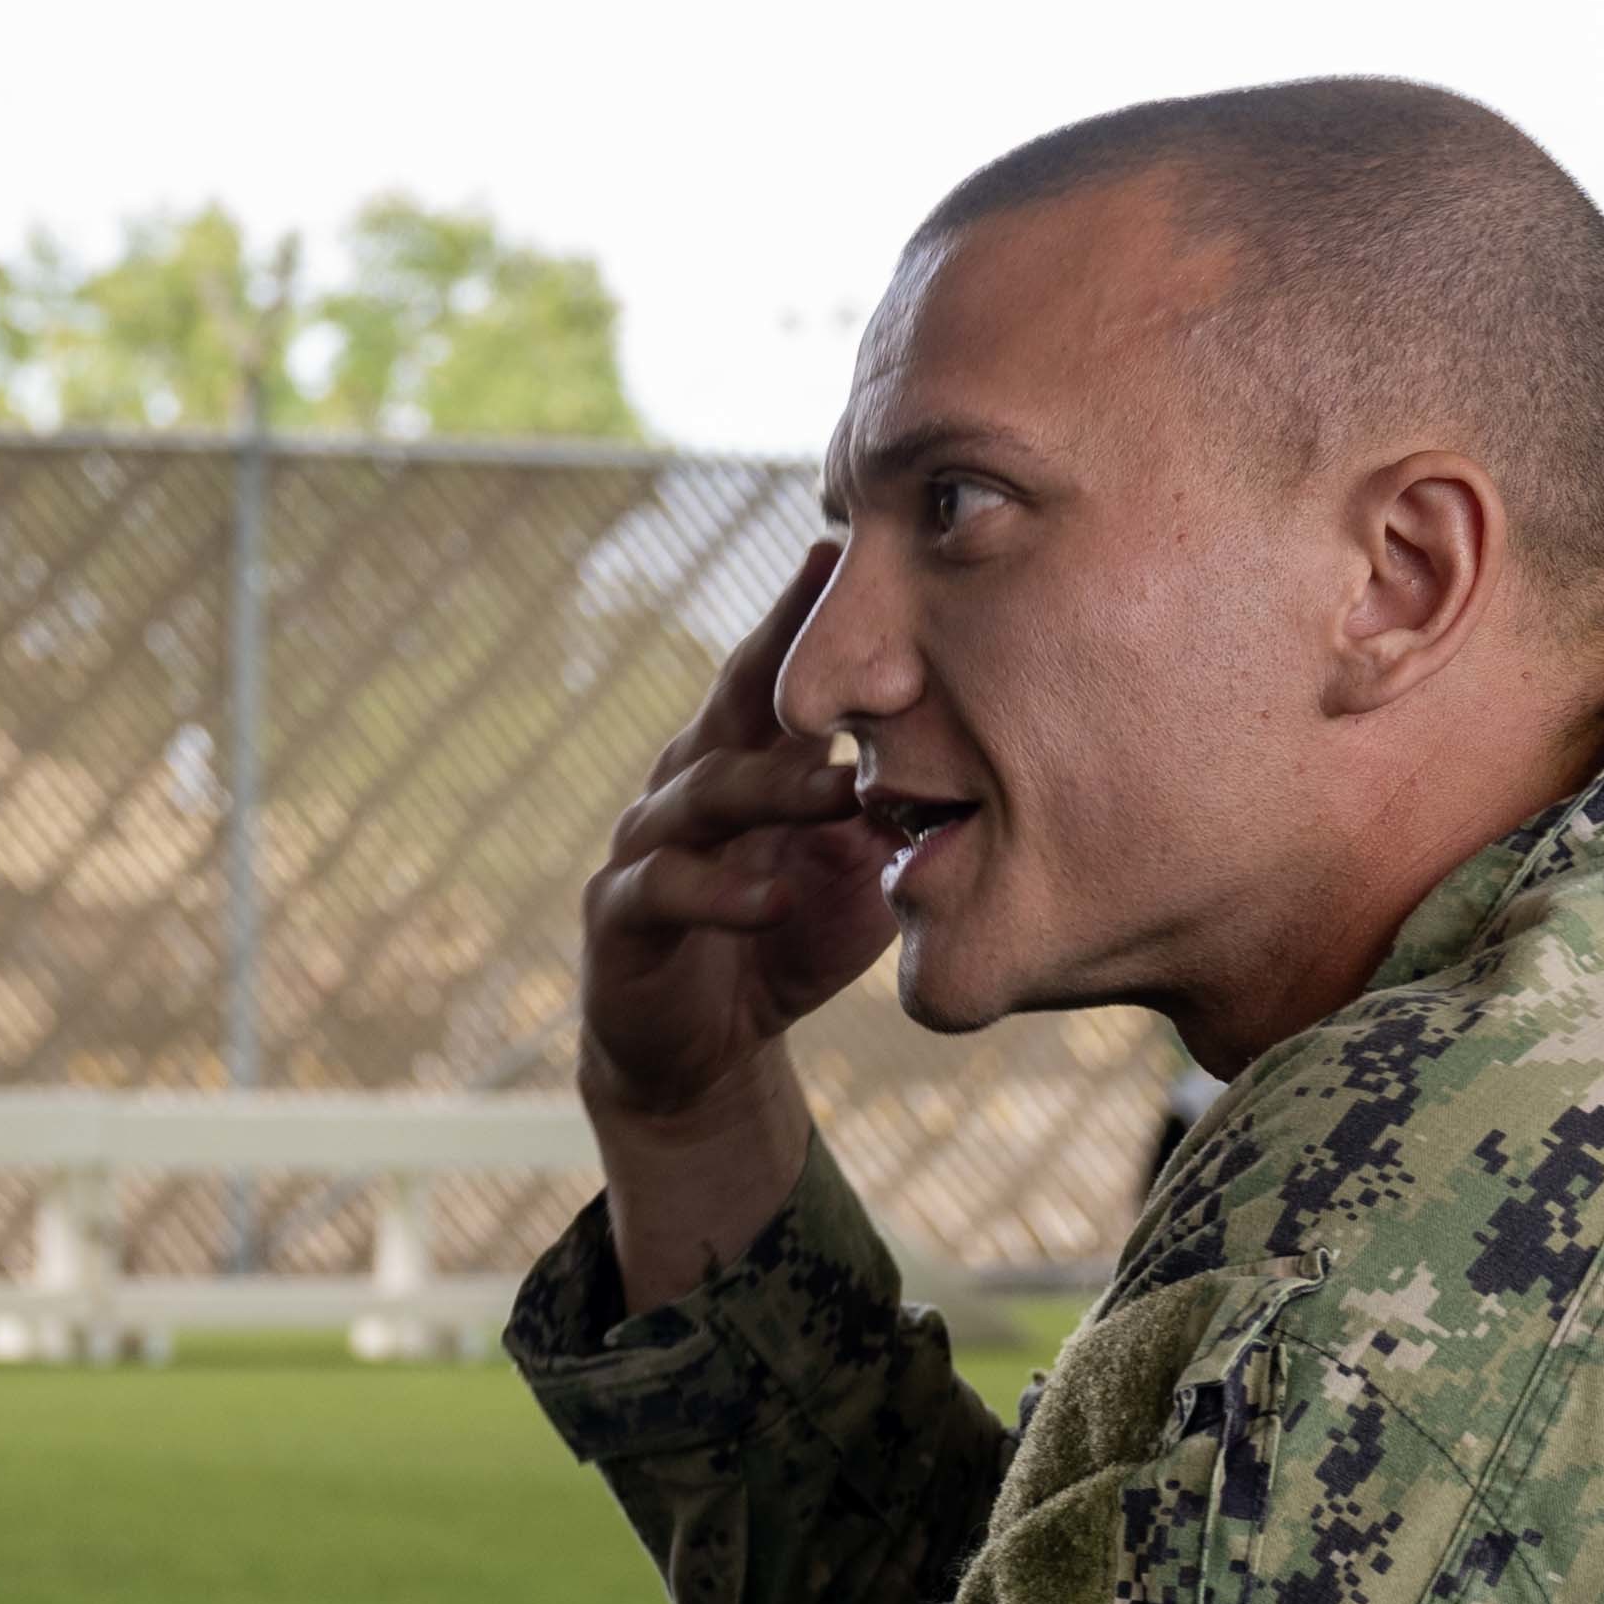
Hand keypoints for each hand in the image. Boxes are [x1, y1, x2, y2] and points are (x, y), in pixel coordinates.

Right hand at [576, 535, 878, 1300]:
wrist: (697, 1055)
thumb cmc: (783, 939)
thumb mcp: (859, 868)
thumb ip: (898, 809)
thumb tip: (984, 749)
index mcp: (750, 758)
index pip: (783, 669)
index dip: (812, 612)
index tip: (861, 548)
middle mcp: (690, 782)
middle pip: (734, 701)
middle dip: (783, 653)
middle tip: (852, 618)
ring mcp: (647, 846)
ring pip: (703, 793)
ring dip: (776, 788)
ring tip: (844, 793)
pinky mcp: (620, 918)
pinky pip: (664, 891)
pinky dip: (722, 892)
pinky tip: (774, 896)